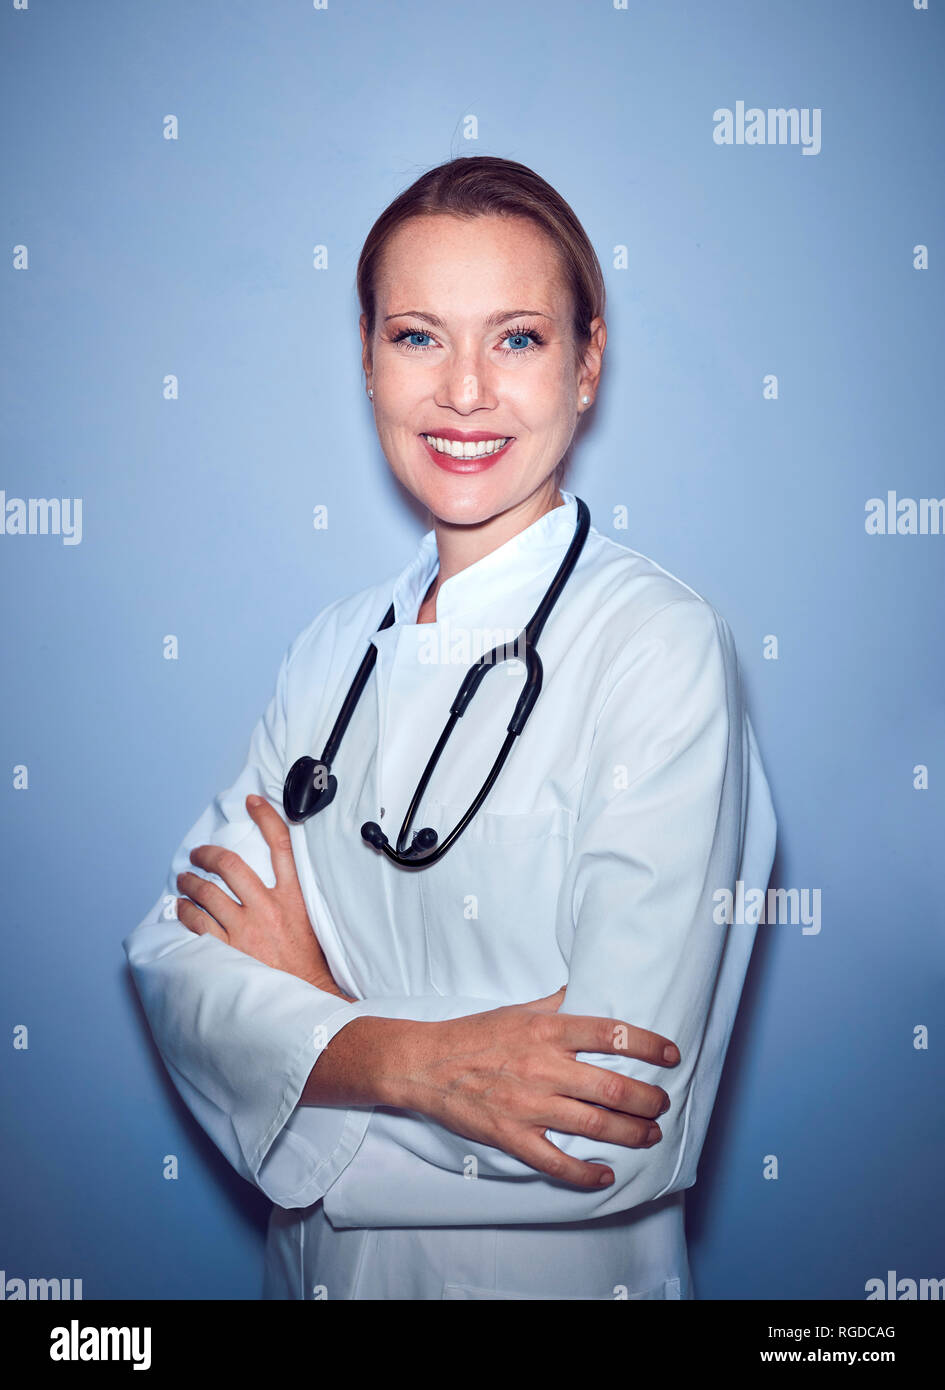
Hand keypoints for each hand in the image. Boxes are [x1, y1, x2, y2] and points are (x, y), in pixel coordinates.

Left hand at [175, 793, 354, 1000]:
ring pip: (207, 893)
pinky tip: (181, 908)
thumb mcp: (313, 918)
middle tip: (198, 854)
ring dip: (190, 883)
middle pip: (231, 865)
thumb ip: (294, 893)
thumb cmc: (309, 961)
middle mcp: (267, 908)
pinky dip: (185, 912)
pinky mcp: (228, 951)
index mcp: (294, 896)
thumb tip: (277, 873)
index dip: (266, 818)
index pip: (281, 845)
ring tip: (184, 880)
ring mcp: (245, 929)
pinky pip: (196, 924)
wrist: (307, 996)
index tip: (253, 803)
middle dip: (208, 854)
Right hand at [397, 985, 678, 1188]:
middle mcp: (543, 1067)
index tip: (671, 1055)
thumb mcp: (519, 1008)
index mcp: (547, 1031)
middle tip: (661, 1104)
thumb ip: (557, 1004)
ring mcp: (528, 1105)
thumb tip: (588, 989)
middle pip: (613, 1087)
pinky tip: (605, 1174)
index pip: (611, 1034)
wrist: (424, 1063)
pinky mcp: (512, 1136)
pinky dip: (586, 1173)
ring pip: (595, 1125)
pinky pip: (558, 1162)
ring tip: (648, 1134)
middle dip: (648, 1100)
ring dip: (631, 1133)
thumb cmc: (474, 1034)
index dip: (649, 1045)